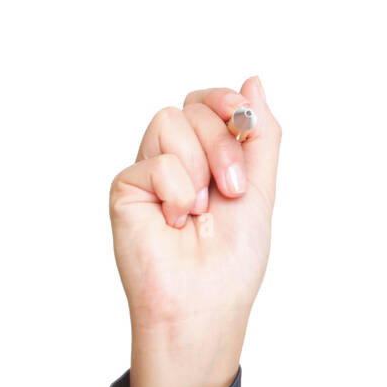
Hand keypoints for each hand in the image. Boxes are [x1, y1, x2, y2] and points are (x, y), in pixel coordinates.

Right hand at [108, 76, 281, 386]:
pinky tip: (175, 222)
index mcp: (212, 159)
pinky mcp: (126, 189)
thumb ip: (260, 135)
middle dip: (223, 145)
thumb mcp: (261, 189)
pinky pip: (154, 160)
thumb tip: (253, 81)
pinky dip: (177, 190)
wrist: (206, 305)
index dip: (225, 100)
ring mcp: (150, 173)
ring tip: (200, 211)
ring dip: (200, 166)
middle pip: (194, 107)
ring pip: (170, 122)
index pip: (211, 104)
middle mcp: (179, 161)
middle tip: (230, 191)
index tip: (242, 115)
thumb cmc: (234, 262)